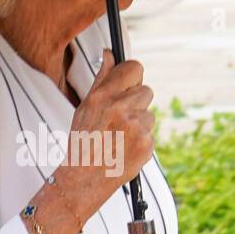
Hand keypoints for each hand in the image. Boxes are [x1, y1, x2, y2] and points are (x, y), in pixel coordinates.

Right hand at [62, 48, 154, 212]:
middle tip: (120, 118)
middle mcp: (120, 108)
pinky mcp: (146, 143)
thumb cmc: (83, 141)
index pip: (134, 68)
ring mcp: (135, 127)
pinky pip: (150, 134)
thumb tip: (109, 54)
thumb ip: (102, 78)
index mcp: (103, 96)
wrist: (84, 178)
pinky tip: (124, 148)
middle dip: (137, 102)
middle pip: (146, 91)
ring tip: (119, 137)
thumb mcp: (86, 107)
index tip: (130, 82)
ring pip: (149, 114)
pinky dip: (141, 140)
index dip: (134, 75)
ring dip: (139, 123)